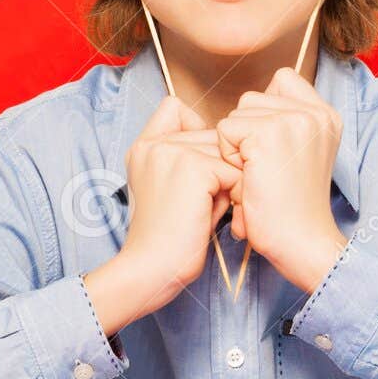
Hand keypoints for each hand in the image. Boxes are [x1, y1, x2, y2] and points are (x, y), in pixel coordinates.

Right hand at [85, 96, 239, 333]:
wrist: (152, 269)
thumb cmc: (169, 240)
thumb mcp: (170, 190)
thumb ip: (188, 160)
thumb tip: (231, 144)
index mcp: (142, 147)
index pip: (175, 109)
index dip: (197, 131)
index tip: (196, 169)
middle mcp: (153, 143)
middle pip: (213, 136)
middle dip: (221, 169)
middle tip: (208, 206)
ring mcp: (171, 152)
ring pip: (227, 154)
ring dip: (230, 183)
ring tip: (211, 212)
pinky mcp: (193, 167)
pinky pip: (234, 172)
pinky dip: (234, 197)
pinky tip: (216, 217)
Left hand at [216, 67, 347, 291]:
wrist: (300, 242)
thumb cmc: (290, 208)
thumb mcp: (299, 155)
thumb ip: (283, 122)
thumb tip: (247, 105)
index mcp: (326, 114)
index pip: (281, 80)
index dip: (263, 114)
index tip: (273, 152)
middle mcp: (315, 111)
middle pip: (251, 100)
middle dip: (246, 136)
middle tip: (266, 172)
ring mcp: (294, 119)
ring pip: (236, 114)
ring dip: (235, 149)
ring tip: (258, 177)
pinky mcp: (268, 133)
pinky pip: (225, 131)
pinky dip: (228, 159)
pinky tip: (250, 181)